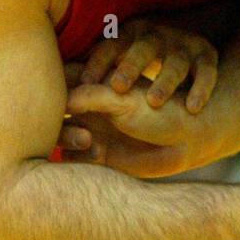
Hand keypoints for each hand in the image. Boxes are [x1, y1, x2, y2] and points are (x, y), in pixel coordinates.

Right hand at [56, 63, 189, 176]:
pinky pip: (73, 156)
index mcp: (95, 83)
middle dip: (59, 122)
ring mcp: (92, 128)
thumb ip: (93, 96)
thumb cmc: (162, 111)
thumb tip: (60, 101)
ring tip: (91, 142)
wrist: (187, 141)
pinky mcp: (97, 152)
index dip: (54, 91)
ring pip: (60, 134)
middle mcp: (89, 106)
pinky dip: (79, 156)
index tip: (63, 102)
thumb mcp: (126, 99)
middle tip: (82, 131)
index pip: (60, 83)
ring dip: (68, 138)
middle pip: (52, 112)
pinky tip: (99, 154)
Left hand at [78, 19, 218, 111]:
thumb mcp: (115, 61)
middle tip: (117, 88)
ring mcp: (183, 46)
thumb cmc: (139, 63)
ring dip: (165, 80)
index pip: (110, 46)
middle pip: (143, 48)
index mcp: (128, 36)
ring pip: (176, 61)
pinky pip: (207, 71)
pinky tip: (193, 108)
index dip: (97, 63)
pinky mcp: (206, 55)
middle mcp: (155, 37)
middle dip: (130, 66)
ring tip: (154, 102)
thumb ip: (89, 77)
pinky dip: (201, 88)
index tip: (85, 85)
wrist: (189, 41)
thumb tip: (56, 94)